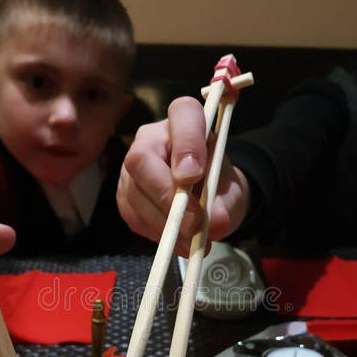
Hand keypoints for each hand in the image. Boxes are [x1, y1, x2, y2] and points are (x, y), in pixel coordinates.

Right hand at [117, 97, 250, 256]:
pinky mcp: (125, 196)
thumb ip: (224, 203)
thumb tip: (215, 224)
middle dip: (166, 195)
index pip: (182, 115)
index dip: (187, 143)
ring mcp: (132, 168)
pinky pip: (133, 216)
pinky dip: (156, 234)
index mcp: (184, 121)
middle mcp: (150, 138)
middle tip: (192, 224)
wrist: (209, 201)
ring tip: (192, 242)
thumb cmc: (219, 185)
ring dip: (164, 223)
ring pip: (136, 192)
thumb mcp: (231, 191)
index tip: (195, 175)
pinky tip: (178, 242)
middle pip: (142, 159)